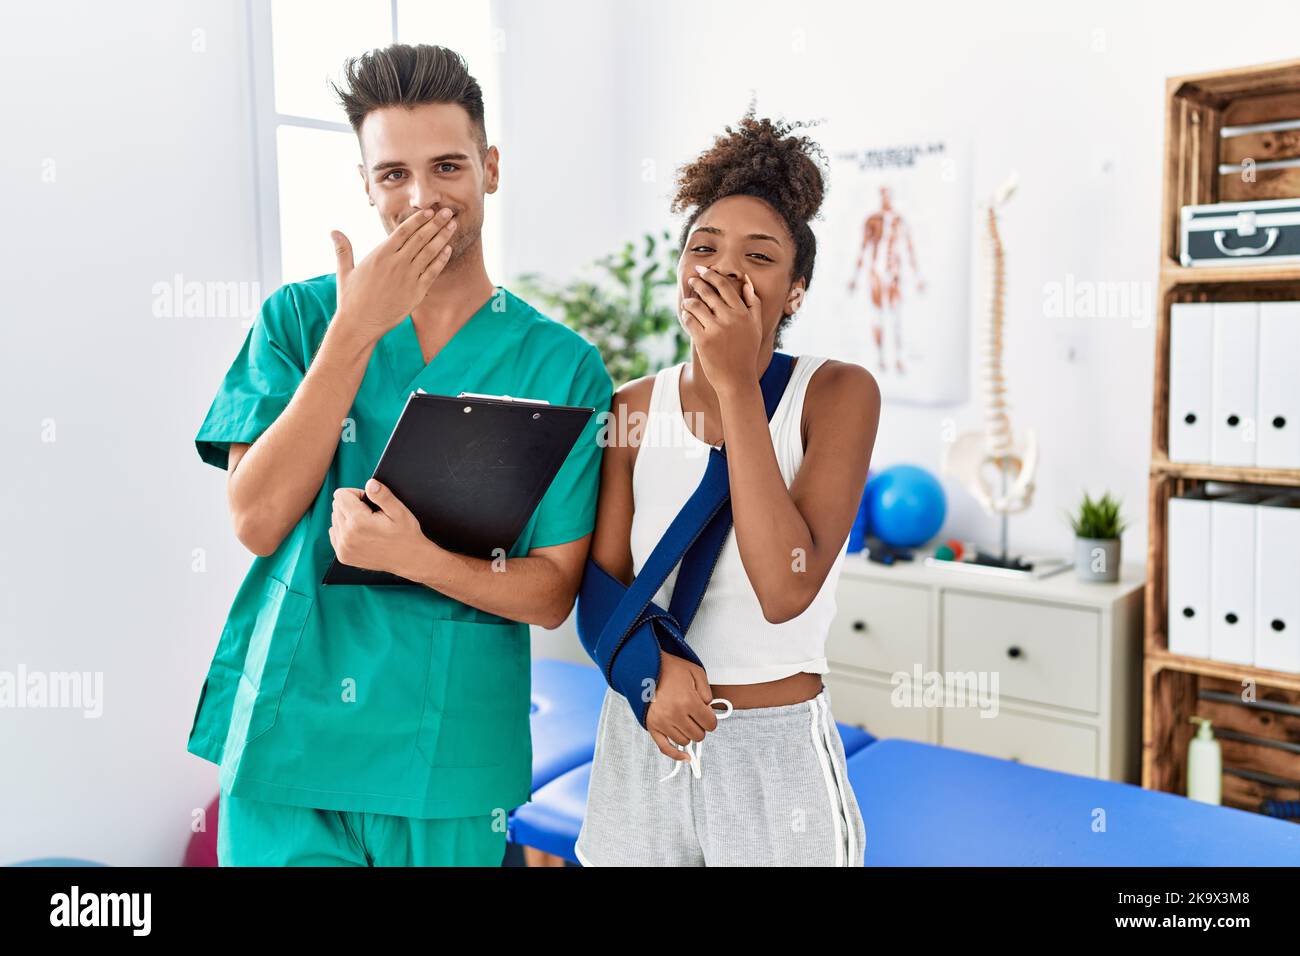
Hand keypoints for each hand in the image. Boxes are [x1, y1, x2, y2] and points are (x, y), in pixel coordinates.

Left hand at [328, 479, 432, 576]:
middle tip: (370, 515)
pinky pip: (334, 534)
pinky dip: (344, 531)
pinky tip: (360, 534)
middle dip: (351, 505)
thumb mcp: (399, 511)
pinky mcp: (343, 556)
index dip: (356, 494)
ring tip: (367, 526)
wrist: (409, 560)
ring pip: (335, 519)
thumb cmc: (406, 534)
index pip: (340, 495)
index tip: (369, 503)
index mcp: (358, 521)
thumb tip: (370, 483)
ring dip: (347, 518)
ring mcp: (343, 548)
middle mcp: (347, 535)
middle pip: (336, 506)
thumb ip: (383, 495)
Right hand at [330, 207, 457, 343]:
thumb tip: (333, 231)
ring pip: (429, 252)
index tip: (429, 211)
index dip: (418, 220)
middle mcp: (396, 263)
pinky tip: (448, 250)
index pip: (403, 231)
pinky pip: (432, 272)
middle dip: (436, 223)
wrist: (360, 324)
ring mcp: (408, 277)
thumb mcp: (345, 271)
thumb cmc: (351, 299)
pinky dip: (441, 260)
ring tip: (453, 225)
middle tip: (448, 212)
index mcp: (380, 254)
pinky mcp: (416, 292)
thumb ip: (343, 249)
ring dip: (442, 237)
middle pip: (420, 238)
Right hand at [645, 651, 719, 761]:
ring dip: (688, 733)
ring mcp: (662, 722)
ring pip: (685, 741)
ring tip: (684, 720)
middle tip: (695, 715)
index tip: (707, 714)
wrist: (645, 666)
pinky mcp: (652, 726)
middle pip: (699, 735)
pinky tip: (685, 757)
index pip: (710, 724)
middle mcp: (675, 714)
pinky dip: (676, 755)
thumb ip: (707, 692)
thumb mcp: (696, 672)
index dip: (711, 719)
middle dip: (700, 726)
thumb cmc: (670, 669)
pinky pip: (665, 748)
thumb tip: (709, 710)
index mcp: (688, 701)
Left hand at [680, 265, 763, 394]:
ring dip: (689, 300)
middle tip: (692, 279)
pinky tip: (686, 316)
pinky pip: (690, 321)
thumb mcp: (756, 327)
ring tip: (687, 301)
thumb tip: (746, 282)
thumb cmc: (746, 352)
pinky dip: (686, 316)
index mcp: (743, 313)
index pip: (725, 286)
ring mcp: (716, 329)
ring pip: (696, 305)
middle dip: (698, 283)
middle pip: (709, 292)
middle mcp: (730, 318)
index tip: (702, 270)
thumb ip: (753, 303)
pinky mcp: (703, 340)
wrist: (737, 379)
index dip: (711, 275)